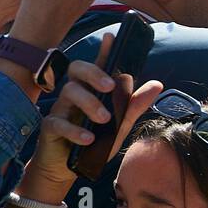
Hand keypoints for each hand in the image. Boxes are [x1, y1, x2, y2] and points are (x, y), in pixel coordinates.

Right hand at [28, 32, 162, 187]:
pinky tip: (88, 139)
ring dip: (90, 104)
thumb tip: (157, 84)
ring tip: (105, 120)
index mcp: (91, 90)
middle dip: (94, 73)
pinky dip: (75, 131)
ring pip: (69, 92)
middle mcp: (74, 94)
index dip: (104, 51)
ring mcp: (60, 109)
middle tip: (111, 87)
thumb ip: (135, 105)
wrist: (68, 170)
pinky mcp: (50, 127)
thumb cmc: (94, 143)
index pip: (98, 66)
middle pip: (77, 69)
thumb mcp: (119, 126)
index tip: (112, 37)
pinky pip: (58, 122)